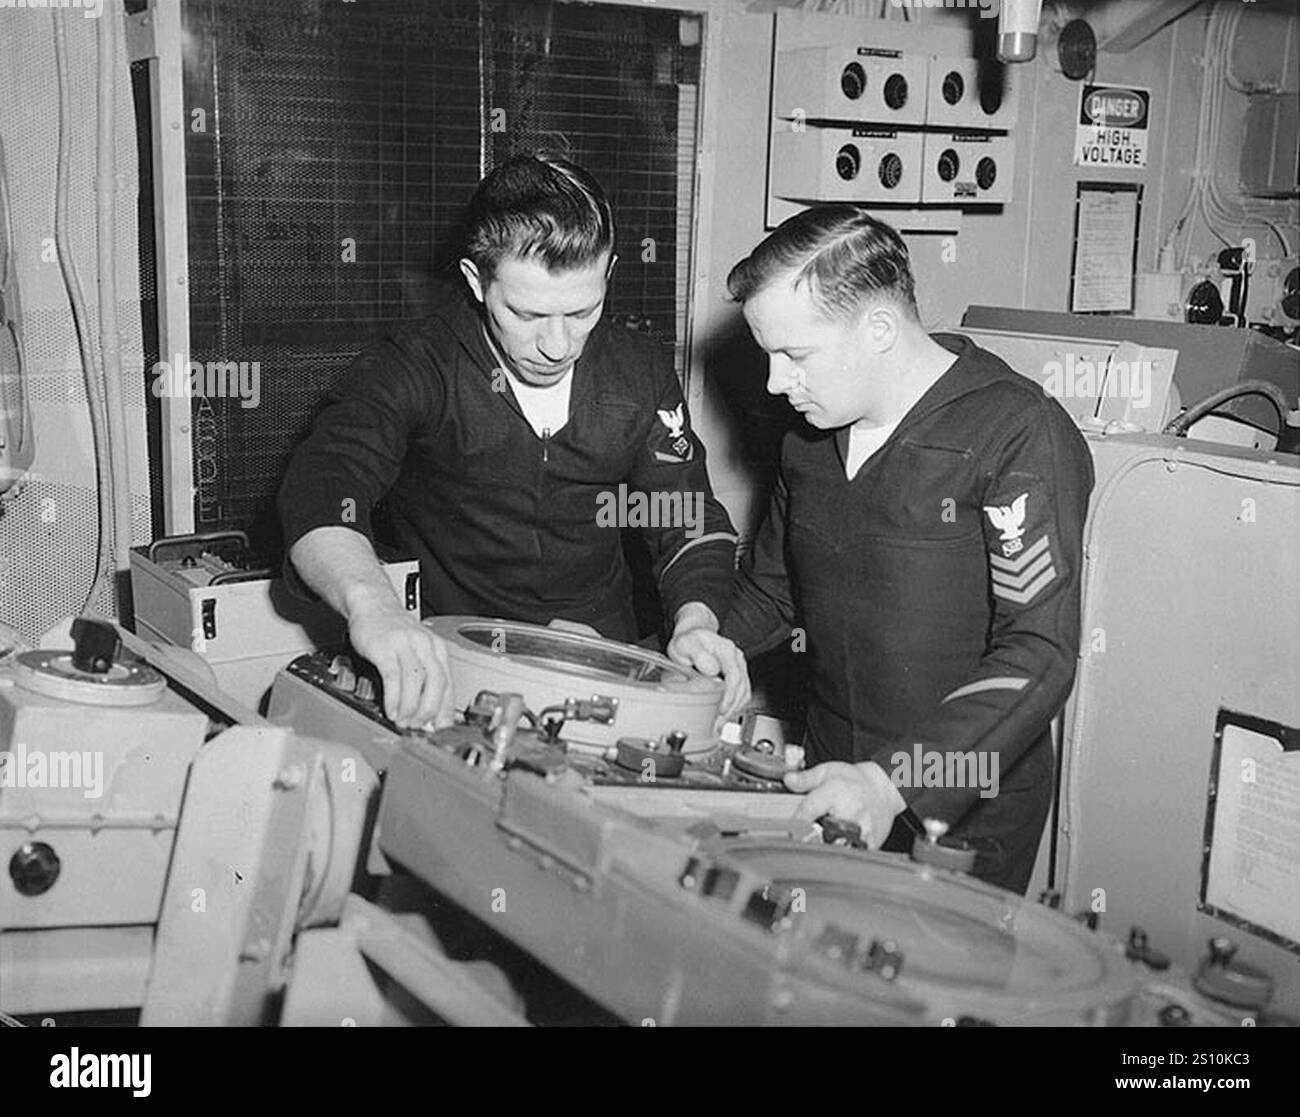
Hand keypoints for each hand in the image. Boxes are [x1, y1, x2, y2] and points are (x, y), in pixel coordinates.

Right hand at [348, 601, 454, 728]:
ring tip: (404, 721)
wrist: (372, 603)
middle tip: (419, 726)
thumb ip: (424, 677)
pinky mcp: (385, 646)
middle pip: (437, 683)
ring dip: (411, 707)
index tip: (438, 727)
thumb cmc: (392, 630)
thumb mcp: (416, 650)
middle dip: (429, 710)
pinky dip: (394, 697)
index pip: (449, 684)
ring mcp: (405, 644)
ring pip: (416, 681)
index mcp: (437, 649)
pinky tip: (391, 709)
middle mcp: (425, 645)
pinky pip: (394, 676)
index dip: (445, 709)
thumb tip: (428, 710)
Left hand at [666, 602, 750, 720]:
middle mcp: (736, 657)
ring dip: (734, 710)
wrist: (692, 637)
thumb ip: (697, 654)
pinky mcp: (738, 674)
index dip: (729, 696)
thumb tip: (712, 668)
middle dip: (731, 708)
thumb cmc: (687, 642)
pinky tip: (724, 714)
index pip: (735, 677)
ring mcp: (739, 666)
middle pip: (742, 688)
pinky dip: (735, 706)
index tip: (721, 710)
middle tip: (718, 723)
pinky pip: (742, 693)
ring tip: (720, 722)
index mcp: (726, 650)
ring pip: (744, 692)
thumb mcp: (685, 644)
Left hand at [784, 761, 906, 849]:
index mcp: (835, 793)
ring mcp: (862, 830)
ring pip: (838, 849)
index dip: (794, 822)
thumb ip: (805, 778)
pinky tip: (839, 847)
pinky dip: (843, 855)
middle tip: (805, 839)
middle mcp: (849, 813)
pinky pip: (853, 855)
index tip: (787, 829)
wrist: (884, 788)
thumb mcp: (827, 771)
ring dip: (827, 849)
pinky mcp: (870, 843)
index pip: (807, 812)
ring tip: (822, 844)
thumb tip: (787, 781)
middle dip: (812, 839)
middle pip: (823, 835)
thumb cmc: (855, 780)